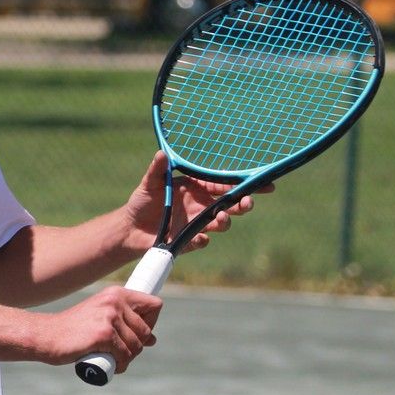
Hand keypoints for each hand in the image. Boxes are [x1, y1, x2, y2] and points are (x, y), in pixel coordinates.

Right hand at [40, 286, 161, 373]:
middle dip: (137, 345)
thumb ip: (125, 322)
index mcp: (116, 293)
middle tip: (119, 351)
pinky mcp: (103, 335)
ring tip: (113, 359)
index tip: (136, 333)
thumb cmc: (74, 328)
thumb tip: (153, 339)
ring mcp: (109, 317)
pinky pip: (125, 356)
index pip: (155, 305)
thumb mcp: (101, 316)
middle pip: (147, 330)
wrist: (47, 335)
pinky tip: (111, 365)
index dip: (150, 322)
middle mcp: (115, 301)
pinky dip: (121, 365)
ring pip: (137, 346)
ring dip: (128, 358)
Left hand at [123, 151, 271, 253]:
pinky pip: (200, 242)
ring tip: (221, 218)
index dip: (243, 184)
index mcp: (197, 189)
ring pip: (220, 223)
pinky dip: (202, 240)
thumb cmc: (142, 201)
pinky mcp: (187, 241)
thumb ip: (157, 170)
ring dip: (225, 221)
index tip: (264, 183)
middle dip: (242, 204)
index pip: (224, 185)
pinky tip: (201, 238)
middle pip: (230, 205)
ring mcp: (196, 225)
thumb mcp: (150, 183)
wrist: (130, 228)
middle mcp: (201, 207)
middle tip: (247, 203)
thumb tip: (162, 153)